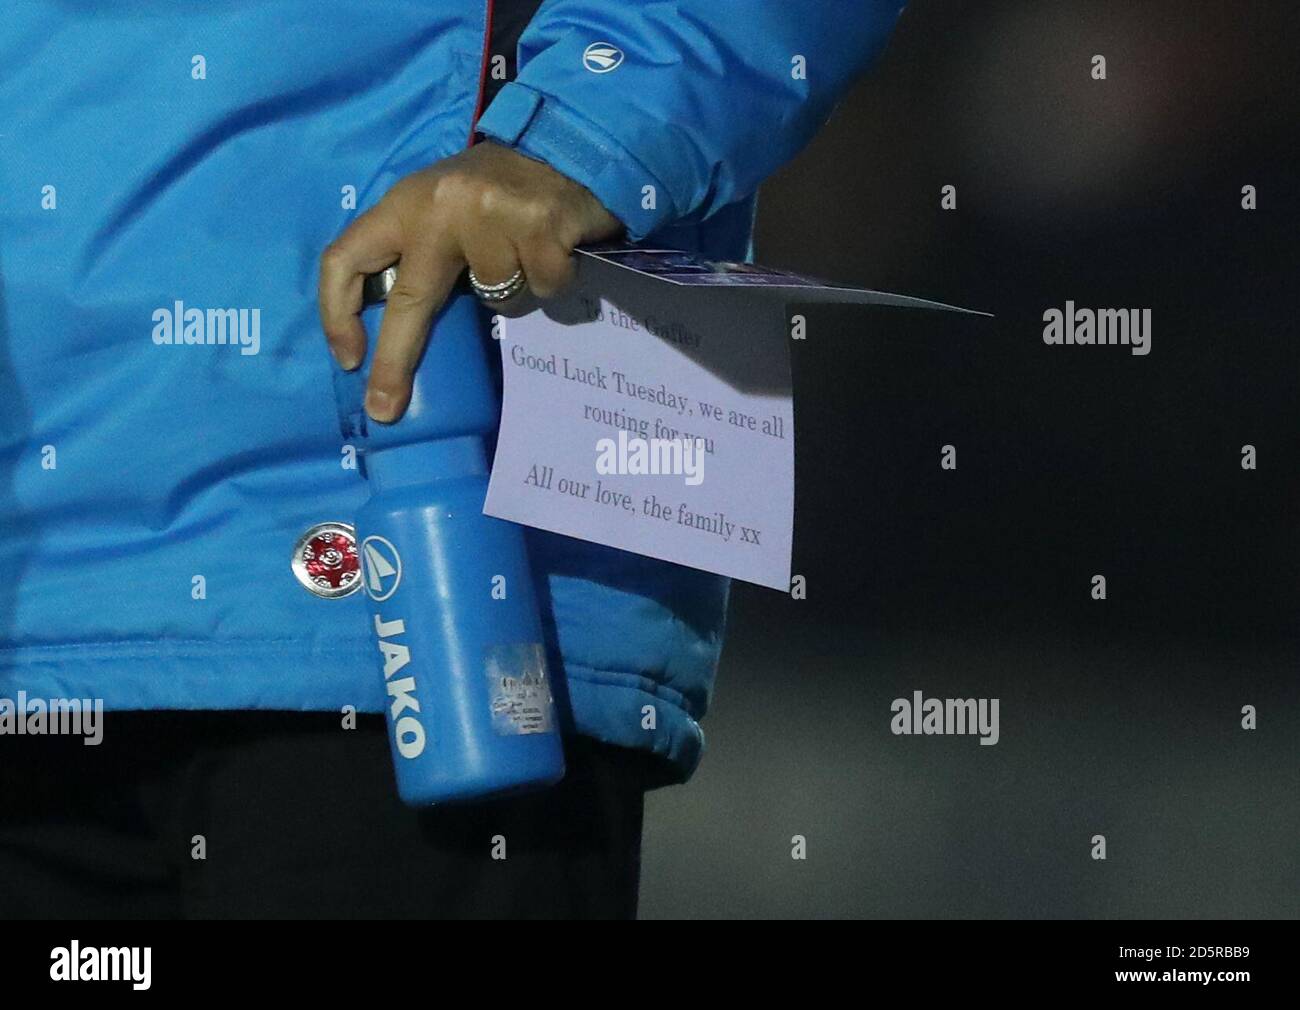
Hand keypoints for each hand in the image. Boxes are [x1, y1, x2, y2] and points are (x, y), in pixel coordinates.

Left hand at [318, 141, 621, 421]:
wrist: (565, 144)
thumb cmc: (496, 189)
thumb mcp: (440, 206)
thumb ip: (417, 251)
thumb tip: (394, 332)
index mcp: (405, 203)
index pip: (346, 257)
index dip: (336, 312)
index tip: (348, 359)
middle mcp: (440, 206)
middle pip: (410, 301)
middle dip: (395, 361)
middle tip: (384, 407)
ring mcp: (491, 215)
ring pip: (495, 295)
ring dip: (515, 288)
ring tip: (526, 251)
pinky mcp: (540, 225)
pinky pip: (542, 285)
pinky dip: (553, 279)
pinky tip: (556, 249)